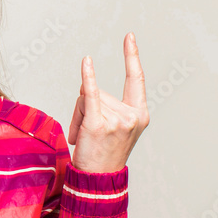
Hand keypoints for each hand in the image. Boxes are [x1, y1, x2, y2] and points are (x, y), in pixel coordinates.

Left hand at [66, 32, 148, 173]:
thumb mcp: (114, 127)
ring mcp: (117, 120)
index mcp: (140, 114)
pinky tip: (87, 62)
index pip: (136, 79)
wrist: (98, 180)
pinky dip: (88, 78)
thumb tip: (87, 86)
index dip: (132, 56)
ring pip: (86, 98)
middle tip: (87, 133)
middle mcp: (132, 115)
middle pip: (100, 91)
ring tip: (83, 137)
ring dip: (78, 115)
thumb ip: (106, 104)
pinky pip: (90, 95)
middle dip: (86, 108)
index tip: (128, 37)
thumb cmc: (103, 154)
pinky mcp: (99, 124)